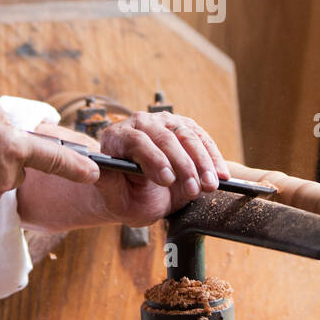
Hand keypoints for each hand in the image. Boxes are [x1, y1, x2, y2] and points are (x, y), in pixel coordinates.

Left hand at [93, 112, 231, 225]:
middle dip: (183, 165)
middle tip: (194, 190)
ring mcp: (164, 123)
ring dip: (203, 163)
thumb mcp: (112, 196)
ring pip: (187, 137)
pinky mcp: (184, 128)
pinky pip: (202, 140)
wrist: (139, 193)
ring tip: (210, 186)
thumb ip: (105, 182)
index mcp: (116, 137)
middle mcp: (140, 123)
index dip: (153, 159)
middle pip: (165, 138)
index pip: (136, 141)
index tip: (167, 180)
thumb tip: (97, 171)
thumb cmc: (123, 196)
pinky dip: (214, 158)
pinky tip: (222, 176)